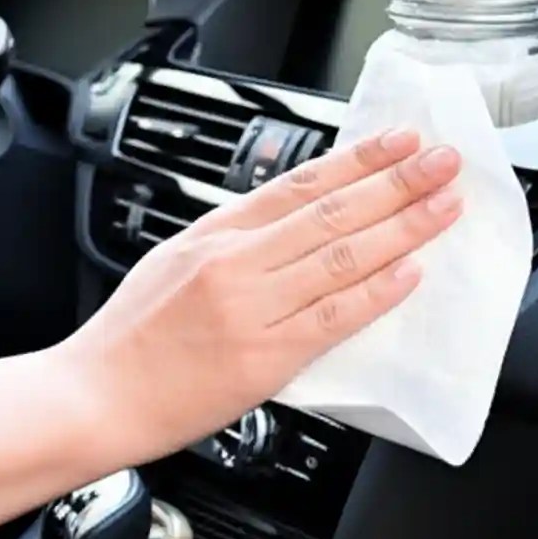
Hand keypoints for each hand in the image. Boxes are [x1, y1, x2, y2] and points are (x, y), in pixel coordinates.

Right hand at [56, 128, 463, 467]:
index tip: (401, 141)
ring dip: (403, 227)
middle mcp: (237, 263)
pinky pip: (333, 318)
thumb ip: (236, 240)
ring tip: (444, 206)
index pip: (302, 182)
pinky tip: (411, 273)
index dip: (359, 158)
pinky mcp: (265, 358)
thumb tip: (295, 222)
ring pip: (343, 256)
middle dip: (397, 181)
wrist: (93, 397)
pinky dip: (376, 293)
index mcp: (215, 233)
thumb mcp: (175, 260)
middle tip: (444, 161)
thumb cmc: (132, 337)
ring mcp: (253, 309)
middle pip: (333, 210)